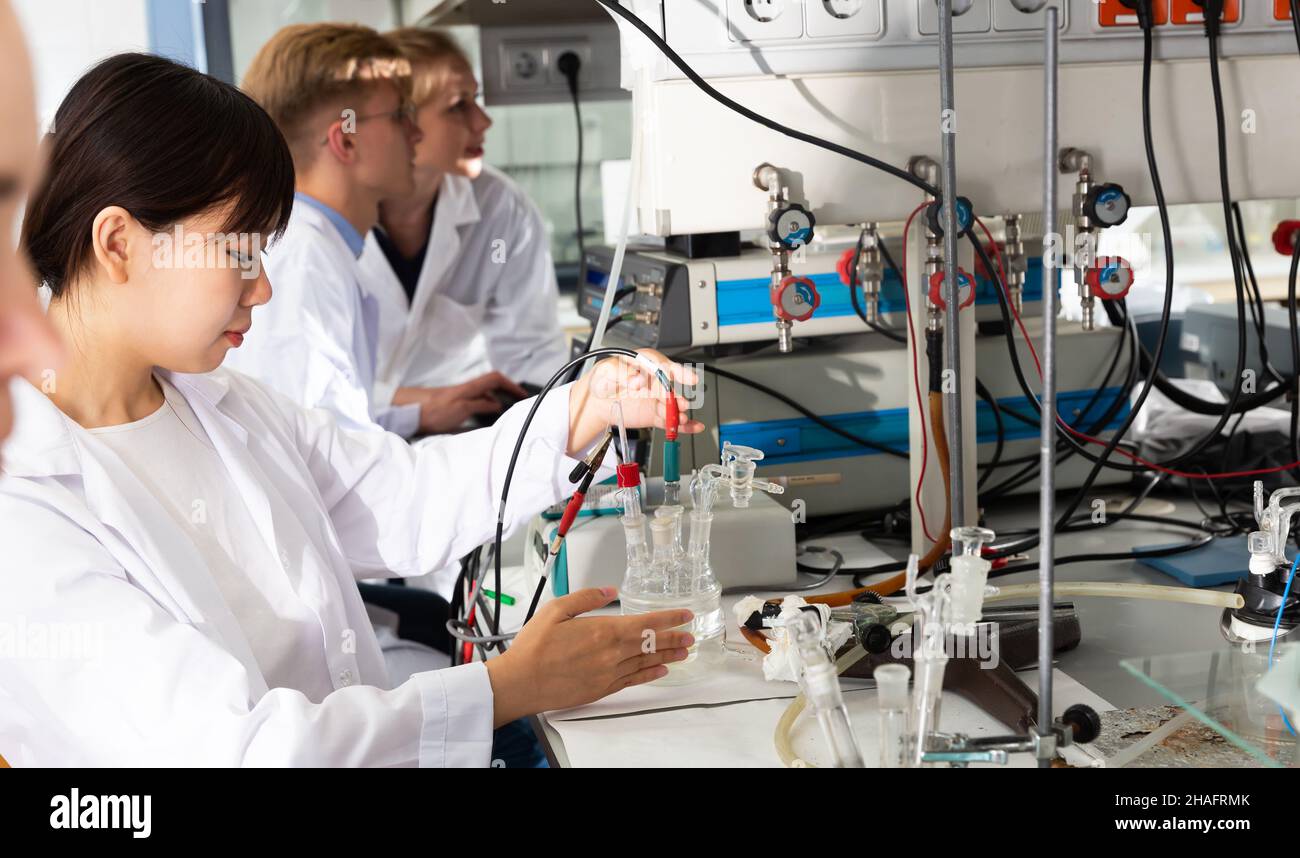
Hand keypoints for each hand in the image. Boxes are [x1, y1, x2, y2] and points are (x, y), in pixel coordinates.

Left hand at [393, 372, 528, 433]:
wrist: (411, 412)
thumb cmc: (435, 411)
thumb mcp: (462, 409)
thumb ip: (480, 405)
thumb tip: (497, 404)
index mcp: (471, 387)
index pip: (496, 379)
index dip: (511, 385)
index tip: (522, 394)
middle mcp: (467, 389)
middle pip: (492, 384)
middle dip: (507, 391)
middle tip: (518, 401)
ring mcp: (461, 396)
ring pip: (485, 393)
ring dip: (498, 398)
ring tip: (507, 410)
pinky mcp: (455, 403)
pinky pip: (477, 401)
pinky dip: (487, 405)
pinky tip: (487, 415)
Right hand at [484, 588, 693, 726]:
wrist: (521, 682)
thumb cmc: (534, 647)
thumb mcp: (556, 610)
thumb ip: (586, 598)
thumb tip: (609, 591)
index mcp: (602, 630)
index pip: (646, 623)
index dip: (669, 618)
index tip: (685, 615)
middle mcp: (611, 653)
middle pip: (651, 643)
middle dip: (673, 638)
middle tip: (691, 635)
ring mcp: (608, 673)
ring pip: (645, 662)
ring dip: (667, 656)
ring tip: (684, 652)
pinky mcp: (601, 689)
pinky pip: (633, 680)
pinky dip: (649, 675)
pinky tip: (660, 671)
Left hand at [566, 348, 703, 454]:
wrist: (597, 401)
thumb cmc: (602, 380)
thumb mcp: (605, 372)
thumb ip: (620, 373)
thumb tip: (637, 379)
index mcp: (642, 363)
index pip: (657, 363)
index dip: (665, 370)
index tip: (667, 378)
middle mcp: (653, 379)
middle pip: (668, 384)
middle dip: (675, 394)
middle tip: (678, 401)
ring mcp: (656, 397)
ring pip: (671, 403)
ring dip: (679, 411)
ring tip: (680, 418)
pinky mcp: (655, 414)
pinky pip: (670, 419)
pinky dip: (684, 425)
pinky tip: (694, 426)